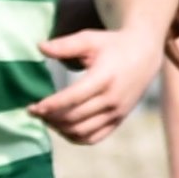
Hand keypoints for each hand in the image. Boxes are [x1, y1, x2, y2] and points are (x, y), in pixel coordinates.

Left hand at [33, 20, 168, 146]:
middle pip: (75, 117)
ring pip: (82, 131)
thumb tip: (40, 47)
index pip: (73, 98)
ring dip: (60, 128)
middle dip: (50, 117)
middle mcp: (112, 99)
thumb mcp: (90, 39)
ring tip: (46, 118)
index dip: (51, 105)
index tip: (33, 107)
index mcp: (104, 78)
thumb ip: (65, 45)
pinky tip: (62, 127)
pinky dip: (75, 137)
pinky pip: (94, 137)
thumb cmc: (113, 45)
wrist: (145, 54)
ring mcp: (117, 112)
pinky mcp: (118, 119)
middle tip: (33, 111)